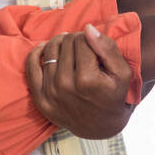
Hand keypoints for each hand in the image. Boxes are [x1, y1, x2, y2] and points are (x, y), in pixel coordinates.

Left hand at [23, 25, 154, 138]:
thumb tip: (88, 28)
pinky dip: (38, 52)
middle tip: (83, 47)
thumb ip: (108, 48)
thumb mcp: (122, 73)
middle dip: (76, 40)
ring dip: (59, 43)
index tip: (94, 46)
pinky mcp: (39, 98)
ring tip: (69, 47)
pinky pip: (31, 64)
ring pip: (49, 49)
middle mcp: (65, 86)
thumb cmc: (114, 95)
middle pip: (65, 43)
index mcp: (87, 80)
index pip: (81, 40)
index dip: (89, 38)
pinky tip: (47, 48)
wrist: (100, 126)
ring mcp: (49, 93)